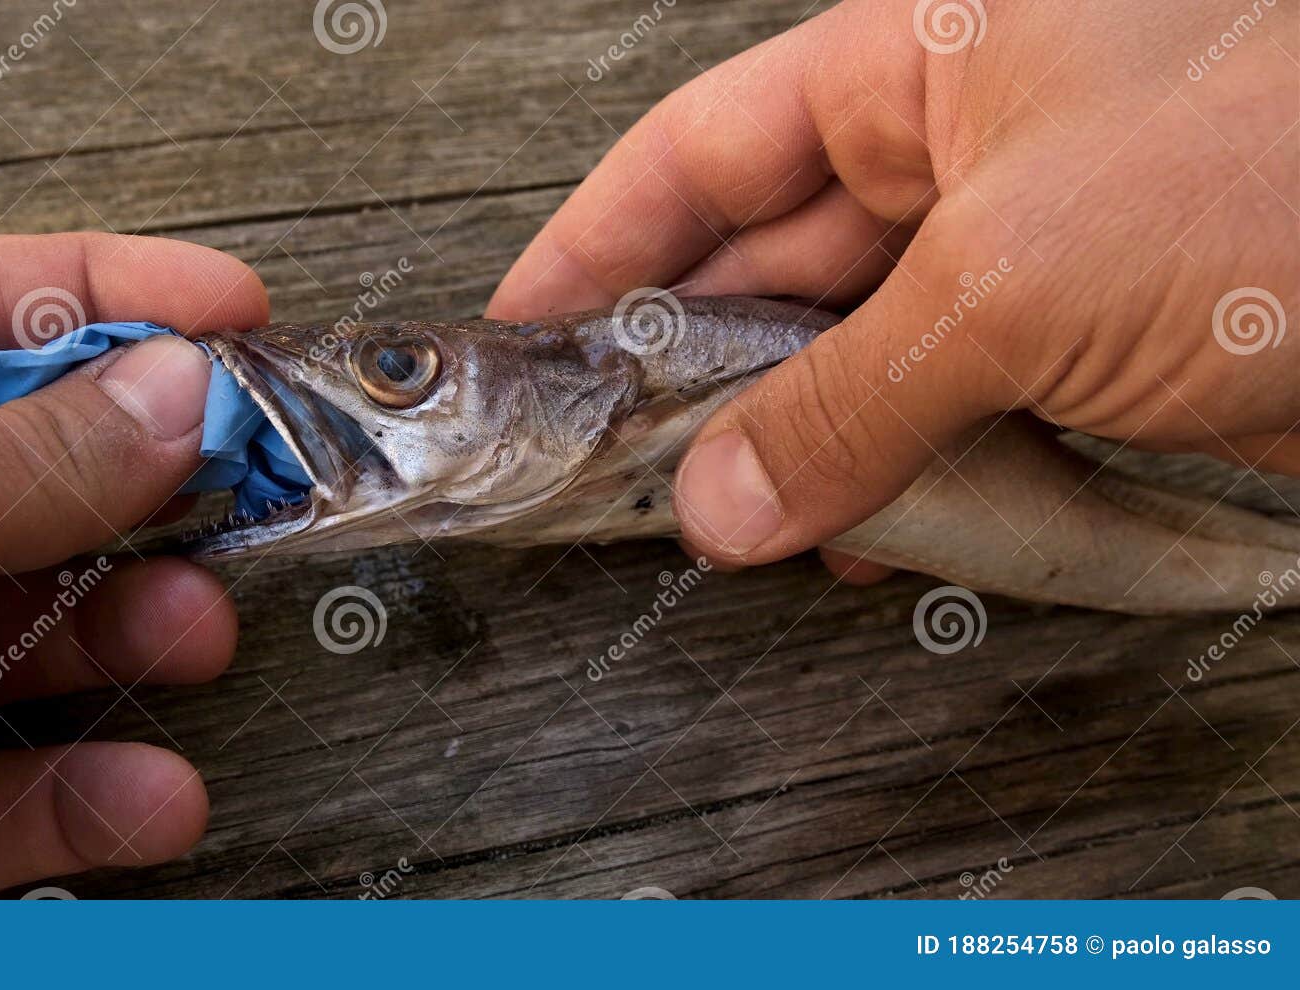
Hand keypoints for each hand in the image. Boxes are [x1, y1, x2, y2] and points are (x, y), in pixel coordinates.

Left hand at [0, 233, 264, 896]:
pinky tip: (149, 794)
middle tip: (249, 479)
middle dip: (142, 479)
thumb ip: (19, 454)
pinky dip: (88, 800)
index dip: (97, 295)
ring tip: (200, 633)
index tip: (228, 312)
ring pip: (15, 640)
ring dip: (133, 635)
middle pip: (6, 477)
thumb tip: (172, 396)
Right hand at [488, 0, 1296, 575]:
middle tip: (606, 456)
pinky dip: (889, 478)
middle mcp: (966, 145)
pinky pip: (939, 413)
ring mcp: (1023, 249)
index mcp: (928, 56)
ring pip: (850, 354)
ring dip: (785, 442)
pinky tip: (849, 534)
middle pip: (767, 261)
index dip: (602, 238)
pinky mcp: (1079, 344)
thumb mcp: (1019, 277)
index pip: (706, 145)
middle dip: (686, 363)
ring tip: (716, 516)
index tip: (526, 323)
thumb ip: (851, 398)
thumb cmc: (1297, 169)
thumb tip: (728, 496)